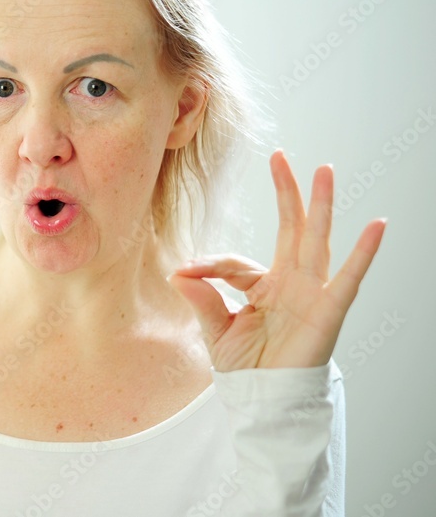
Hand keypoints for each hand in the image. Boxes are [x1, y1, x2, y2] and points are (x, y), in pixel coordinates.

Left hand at [167, 149, 386, 370]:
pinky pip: (349, 277)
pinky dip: (365, 252)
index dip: (208, 265)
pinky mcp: (329, 310)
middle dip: (286, 192)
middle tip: (279, 156)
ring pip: (316, 240)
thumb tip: (178, 273)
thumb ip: (202, 300)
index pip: (235, 263)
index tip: (183, 272)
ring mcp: (311, 293)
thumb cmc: (246, 367)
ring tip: (324, 171)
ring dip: (320, 205)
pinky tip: (377, 226)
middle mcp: (290, 283)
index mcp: (263, 287)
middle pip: (290, 228)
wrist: (265, 400)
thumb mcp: (216, 330)